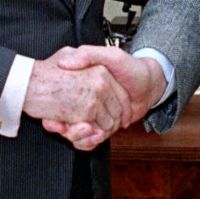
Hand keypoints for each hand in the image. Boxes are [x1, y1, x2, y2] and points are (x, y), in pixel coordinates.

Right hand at [43, 46, 166, 147]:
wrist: (150, 83)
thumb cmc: (130, 67)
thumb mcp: (110, 56)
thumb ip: (88, 55)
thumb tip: (64, 63)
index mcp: (83, 84)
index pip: (59, 103)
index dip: (53, 115)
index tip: (49, 121)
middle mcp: (85, 100)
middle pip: (67, 121)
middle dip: (66, 128)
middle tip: (62, 129)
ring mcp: (93, 113)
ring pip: (77, 133)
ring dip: (78, 137)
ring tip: (81, 133)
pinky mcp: (102, 124)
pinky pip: (89, 139)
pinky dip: (89, 142)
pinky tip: (96, 136)